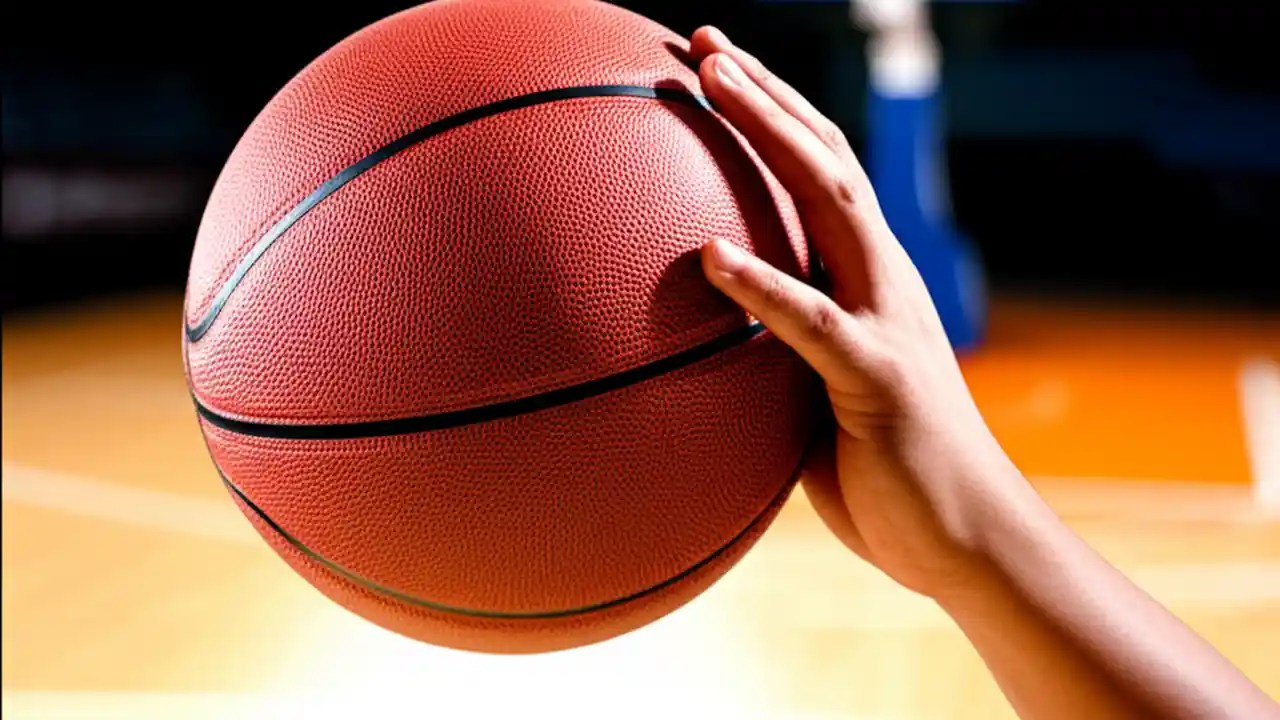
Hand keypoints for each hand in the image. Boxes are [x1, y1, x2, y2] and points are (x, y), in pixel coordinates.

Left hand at [690, 27, 1029, 599]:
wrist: (965, 541)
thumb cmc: (886, 475)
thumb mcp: (817, 402)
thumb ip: (778, 358)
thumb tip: (707, 348)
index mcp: (867, 281)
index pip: (820, 177)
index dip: (772, 118)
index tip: (712, 72)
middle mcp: (883, 281)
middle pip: (825, 161)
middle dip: (765, 95)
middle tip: (703, 43)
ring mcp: (887, 321)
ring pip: (832, 205)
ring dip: (771, 137)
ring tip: (713, 83)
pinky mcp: (880, 378)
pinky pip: (814, 324)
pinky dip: (764, 286)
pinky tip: (711, 255)